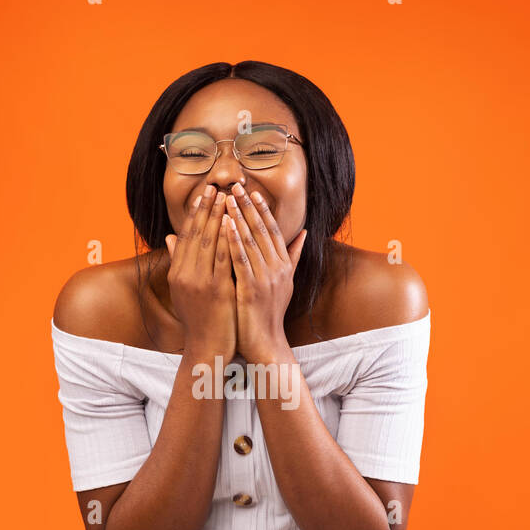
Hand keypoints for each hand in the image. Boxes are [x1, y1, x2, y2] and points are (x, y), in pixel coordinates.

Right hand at [165, 184, 235, 360]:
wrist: (206, 348)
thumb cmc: (199, 320)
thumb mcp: (183, 290)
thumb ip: (178, 262)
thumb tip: (170, 237)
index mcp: (177, 273)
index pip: (187, 236)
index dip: (197, 213)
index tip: (205, 194)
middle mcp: (185, 275)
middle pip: (197, 234)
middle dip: (207, 208)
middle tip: (217, 186)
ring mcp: (200, 282)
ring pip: (210, 243)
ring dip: (219, 217)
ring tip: (228, 197)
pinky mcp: (216, 291)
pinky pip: (224, 259)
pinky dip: (229, 240)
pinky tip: (235, 224)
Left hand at [222, 183, 307, 363]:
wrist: (267, 345)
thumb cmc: (270, 315)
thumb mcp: (286, 283)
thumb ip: (293, 257)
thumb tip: (304, 233)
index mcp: (284, 266)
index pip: (273, 231)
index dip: (263, 210)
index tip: (254, 191)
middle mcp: (278, 269)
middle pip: (262, 231)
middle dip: (249, 206)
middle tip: (236, 185)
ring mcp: (265, 279)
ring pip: (251, 241)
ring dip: (239, 217)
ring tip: (227, 198)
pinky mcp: (251, 289)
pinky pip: (241, 260)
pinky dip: (233, 240)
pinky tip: (224, 225)